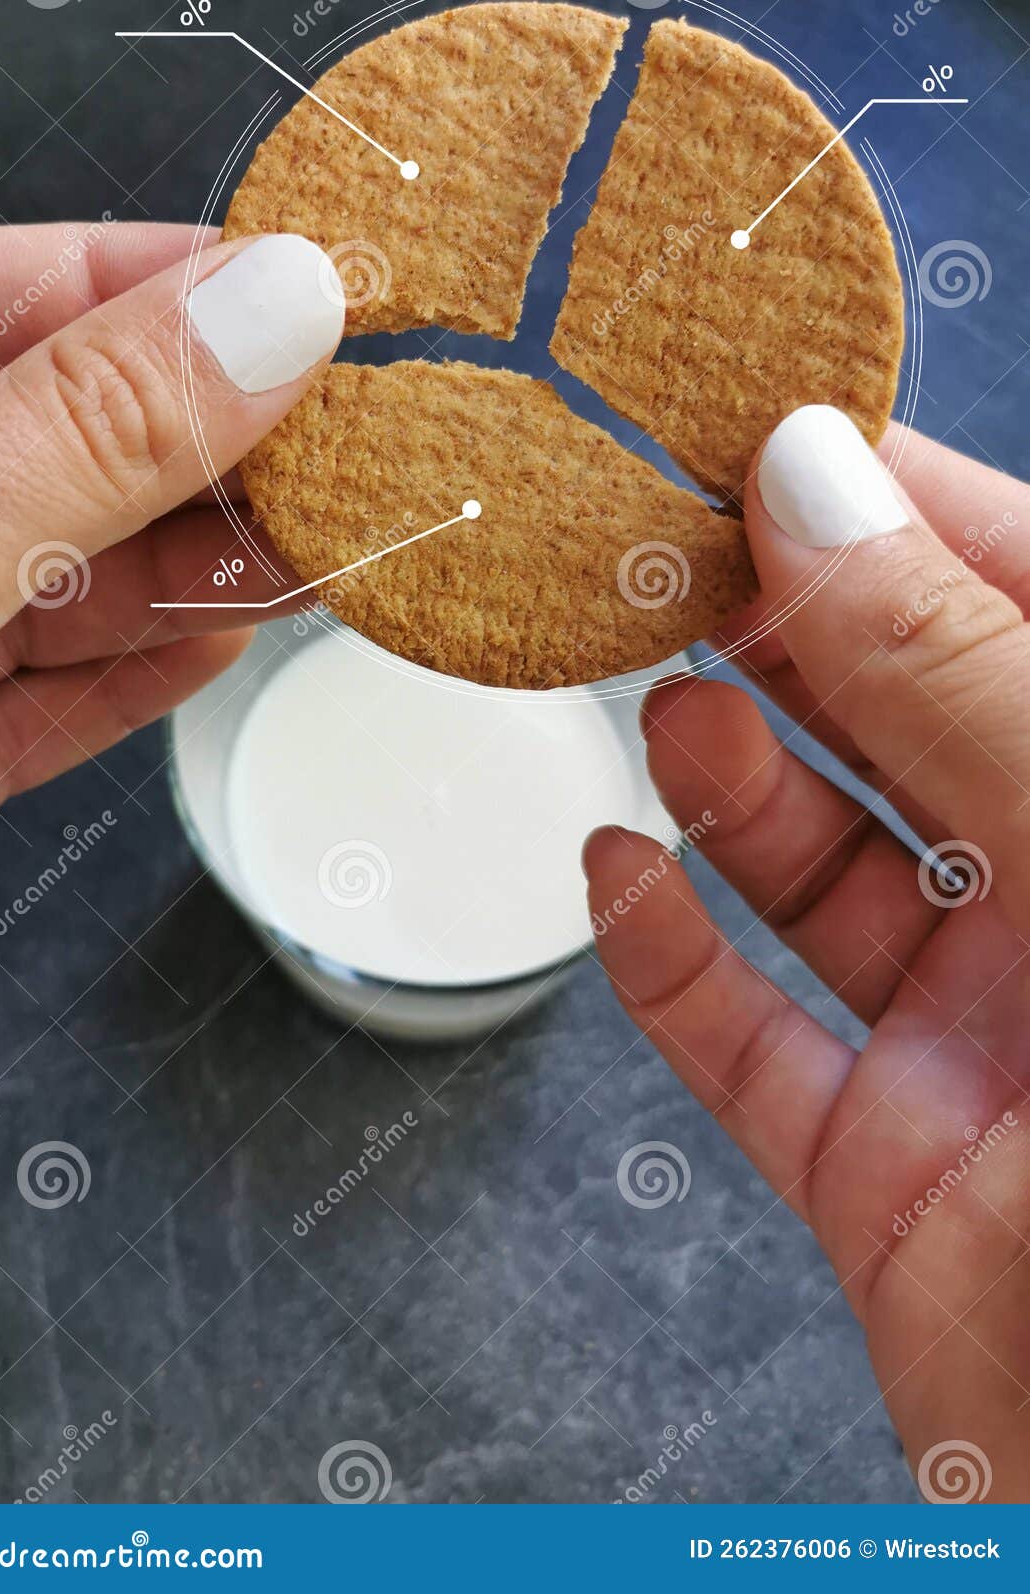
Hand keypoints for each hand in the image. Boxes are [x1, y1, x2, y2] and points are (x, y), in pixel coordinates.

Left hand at [0, 221, 342, 813]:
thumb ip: (98, 426)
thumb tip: (275, 309)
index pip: (53, 286)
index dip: (204, 289)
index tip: (350, 300)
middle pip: (84, 438)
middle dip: (229, 449)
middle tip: (381, 441)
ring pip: (78, 575)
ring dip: (210, 570)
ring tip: (343, 543)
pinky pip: (43, 700)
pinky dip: (133, 678)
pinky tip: (222, 642)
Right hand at [585, 407, 1029, 1503]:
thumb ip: (969, 683)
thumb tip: (822, 491)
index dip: (912, 510)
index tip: (771, 435)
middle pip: (924, 724)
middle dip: (799, 631)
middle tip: (671, 555)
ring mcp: (991, 1048)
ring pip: (832, 870)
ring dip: (733, 777)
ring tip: (664, 703)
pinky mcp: (891, 1172)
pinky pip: (757, 1042)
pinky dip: (669, 959)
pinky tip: (615, 877)